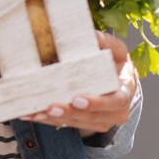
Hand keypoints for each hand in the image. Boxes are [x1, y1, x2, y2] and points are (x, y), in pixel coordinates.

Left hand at [24, 30, 138, 135]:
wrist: (118, 81)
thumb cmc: (115, 62)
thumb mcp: (115, 49)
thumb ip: (105, 42)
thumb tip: (91, 34)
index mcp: (125, 90)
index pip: (115, 101)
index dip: (97, 102)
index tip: (77, 98)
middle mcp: (117, 111)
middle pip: (93, 116)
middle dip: (70, 112)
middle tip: (51, 107)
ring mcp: (103, 120)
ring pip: (78, 123)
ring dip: (56, 119)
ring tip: (37, 112)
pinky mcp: (88, 124)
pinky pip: (68, 124)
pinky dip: (49, 120)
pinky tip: (32, 114)